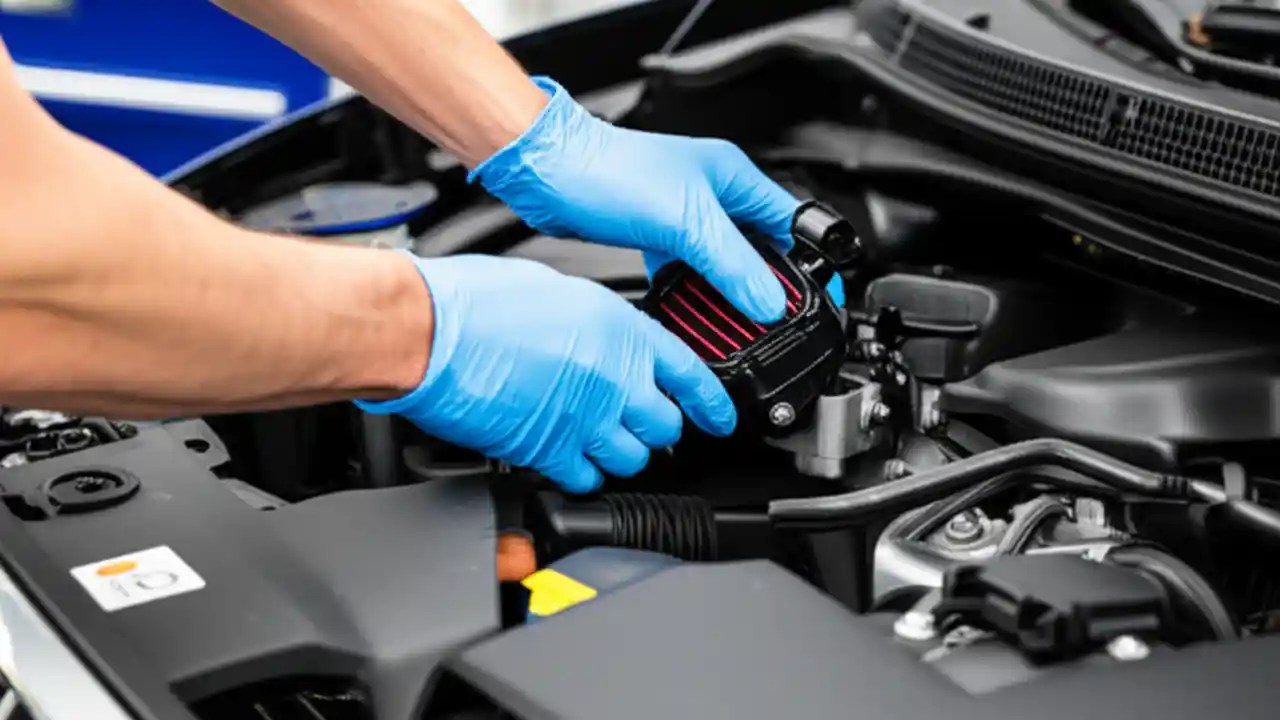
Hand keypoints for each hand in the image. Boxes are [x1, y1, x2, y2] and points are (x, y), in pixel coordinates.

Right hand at [356, 254, 736, 491]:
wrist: (429, 332)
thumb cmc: (476, 301)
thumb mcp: (559, 290)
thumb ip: (597, 323)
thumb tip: (608, 340)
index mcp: (620, 330)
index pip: (690, 374)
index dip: (711, 402)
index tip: (719, 416)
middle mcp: (613, 377)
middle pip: (665, 425)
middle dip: (657, 427)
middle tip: (640, 423)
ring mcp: (585, 419)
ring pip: (632, 459)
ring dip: (621, 453)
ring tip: (598, 439)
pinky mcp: (550, 451)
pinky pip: (587, 478)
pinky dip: (582, 473)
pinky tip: (567, 456)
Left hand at [470, 76, 799, 323]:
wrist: (548, 173)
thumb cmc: (608, 172)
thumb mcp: (685, 223)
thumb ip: (730, 265)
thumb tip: (767, 302)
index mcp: (733, 177)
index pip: (792, 222)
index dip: (809, 260)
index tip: (817, 295)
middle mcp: (712, 193)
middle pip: (758, 247)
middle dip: (766, 284)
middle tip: (773, 320)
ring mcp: (683, 214)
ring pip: (721, 262)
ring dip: (726, 291)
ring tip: (735, 324)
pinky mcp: (655, 233)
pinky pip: (686, 270)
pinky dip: (689, 292)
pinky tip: (688, 311)